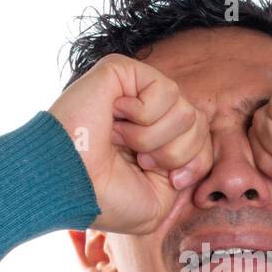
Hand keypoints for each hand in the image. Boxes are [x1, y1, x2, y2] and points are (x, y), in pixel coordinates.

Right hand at [49, 54, 213, 233]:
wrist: (69, 185)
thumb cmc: (104, 198)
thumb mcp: (158, 200)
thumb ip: (187, 170)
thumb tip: (196, 144)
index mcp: (153, 140)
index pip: (202, 140)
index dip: (194, 164)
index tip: (169, 180)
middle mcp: (146, 112)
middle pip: (198, 125)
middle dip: (173, 154)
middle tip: (136, 160)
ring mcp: (134, 90)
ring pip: (185, 111)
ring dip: (152, 139)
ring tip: (120, 142)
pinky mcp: (122, 71)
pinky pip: (165, 90)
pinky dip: (143, 117)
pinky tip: (113, 120)